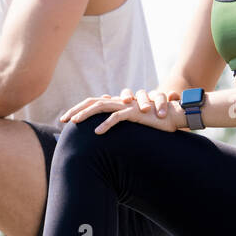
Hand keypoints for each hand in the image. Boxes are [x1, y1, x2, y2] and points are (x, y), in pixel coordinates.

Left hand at [59, 87, 186, 133]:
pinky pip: (117, 117)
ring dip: (85, 114)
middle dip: (75, 110)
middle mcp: (119, 102)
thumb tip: (105, 133)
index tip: (66, 120)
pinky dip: (106, 124)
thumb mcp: (133, 124)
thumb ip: (120, 124)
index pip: (93, 103)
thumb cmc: (153, 122)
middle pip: (92, 102)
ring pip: (101, 106)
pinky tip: (97, 133)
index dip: (78, 109)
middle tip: (62, 120)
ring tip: (74, 123)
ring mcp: (126, 106)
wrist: (173, 115)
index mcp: (117, 104)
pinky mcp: (135, 113)